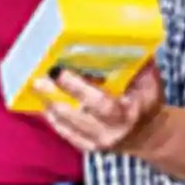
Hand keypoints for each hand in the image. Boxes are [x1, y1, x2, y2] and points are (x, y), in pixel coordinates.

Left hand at [35, 61, 165, 153]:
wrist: (149, 135)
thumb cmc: (147, 102)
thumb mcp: (150, 83)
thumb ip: (140, 63)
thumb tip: (126, 37)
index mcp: (127, 114)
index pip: (100, 103)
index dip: (77, 88)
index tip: (58, 71)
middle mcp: (111, 132)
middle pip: (76, 116)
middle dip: (53, 96)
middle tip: (37, 78)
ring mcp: (97, 142)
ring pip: (66, 125)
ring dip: (48, 105)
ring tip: (35, 86)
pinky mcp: (87, 147)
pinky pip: (64, 132)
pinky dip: (52, 117)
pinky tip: (42, 101)